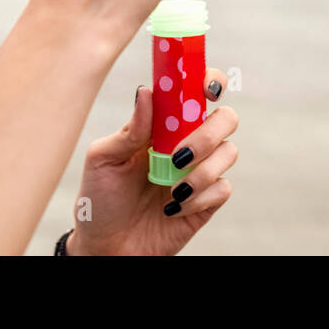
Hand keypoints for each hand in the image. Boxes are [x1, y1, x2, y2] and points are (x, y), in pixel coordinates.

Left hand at [66, 68, 236, 254]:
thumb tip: (146, 91)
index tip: (206, 88)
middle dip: (209, 132)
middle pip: (224, 118)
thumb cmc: (100, 199)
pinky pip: (222, 188)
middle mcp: (186, 142)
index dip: (207, 80)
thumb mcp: (103, 160)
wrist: (106, 248)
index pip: (193, 92)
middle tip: (181, 153)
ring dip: (202, 171)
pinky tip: (173, 209)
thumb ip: (129, 128)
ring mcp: (199, 171)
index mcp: (162, 124)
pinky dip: (199, 197)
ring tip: (172, 189)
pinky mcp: (206, 201)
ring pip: (229, 152)